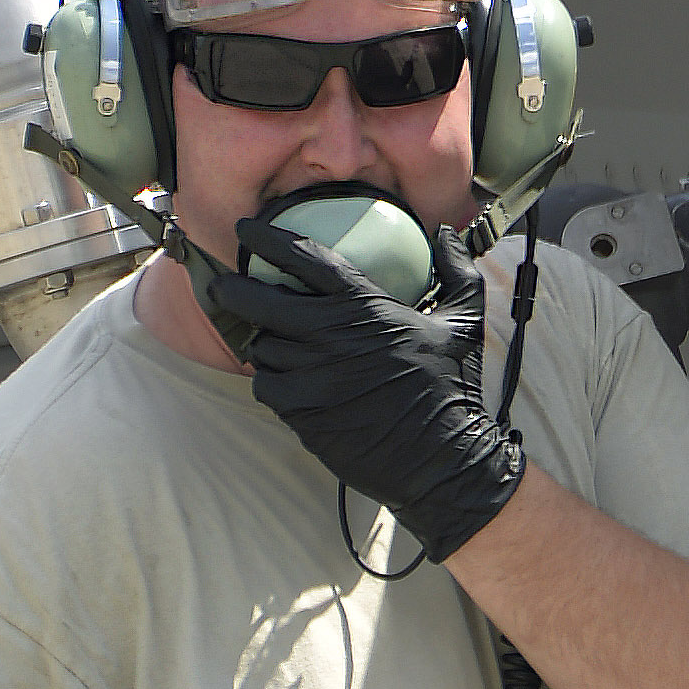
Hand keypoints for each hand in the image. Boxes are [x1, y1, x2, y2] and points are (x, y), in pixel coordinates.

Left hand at [214, 215, 523, 562]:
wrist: (442, 460)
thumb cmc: (453, 388)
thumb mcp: (464, 323)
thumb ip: (456, 271)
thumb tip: (446, 235)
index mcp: (364, 305)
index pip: (302, 257)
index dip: (267, 238)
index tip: (247, 229)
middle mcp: (331, 335)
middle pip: (258, 301)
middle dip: (231, 289)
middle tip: (224, 287)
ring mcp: (313, 376)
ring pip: (260, 347)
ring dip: (260, 342)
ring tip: (267, 341)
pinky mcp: (304, 414)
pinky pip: (266, 387)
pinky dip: (269, 380)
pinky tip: (281, 380)